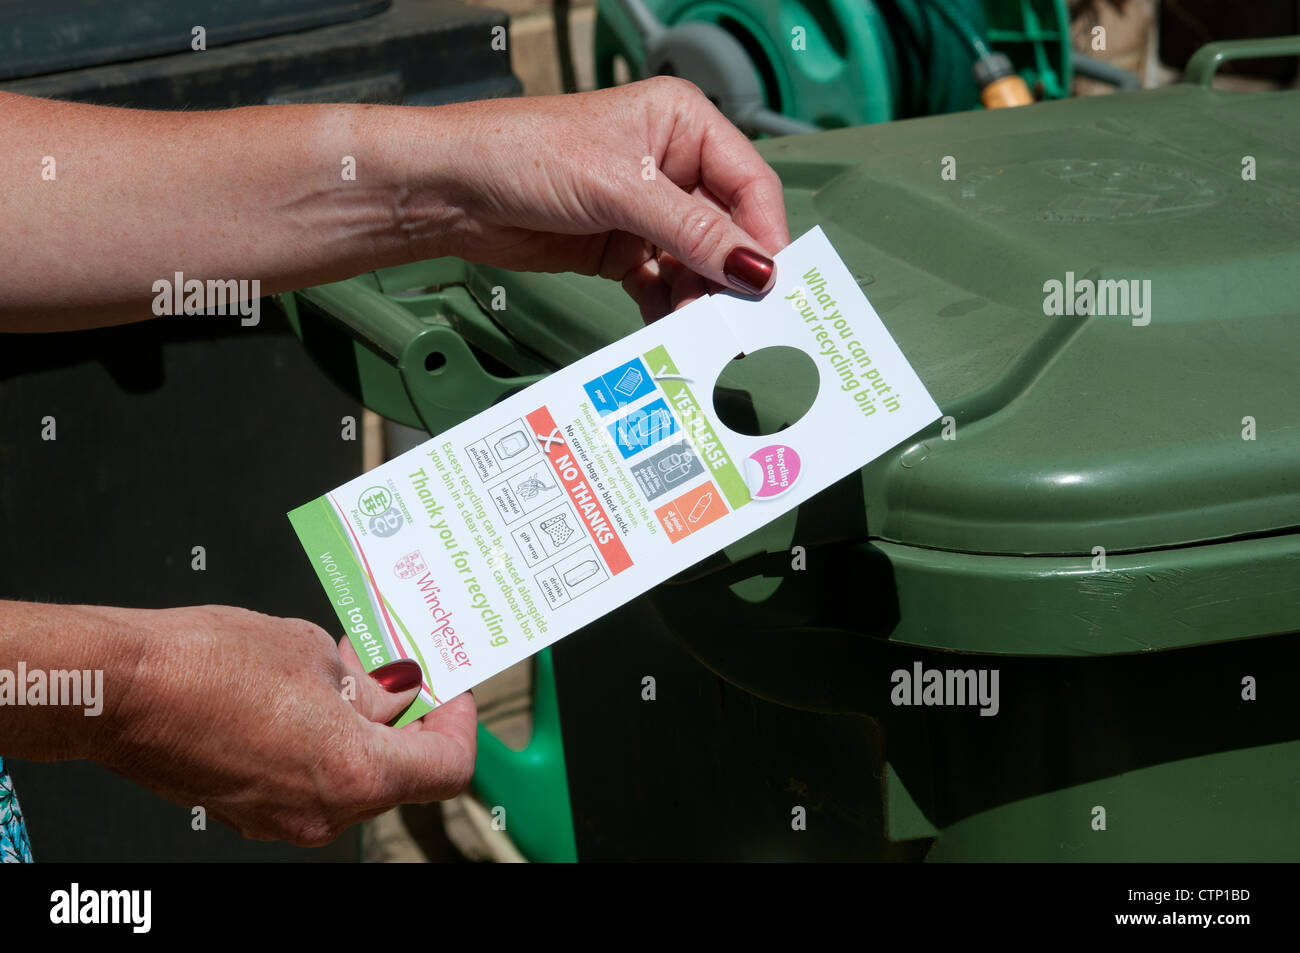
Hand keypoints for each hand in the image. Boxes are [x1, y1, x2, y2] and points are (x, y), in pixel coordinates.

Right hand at [96, 604, 474, 845]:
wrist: (121, 689)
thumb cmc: (205, 664)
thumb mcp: (311, 652)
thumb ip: (366, 683)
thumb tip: (392, 692)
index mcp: (355, 772)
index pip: (447, 767)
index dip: (460, 722)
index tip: (451, 689)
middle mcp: (324, 810)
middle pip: (403, 775)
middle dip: (410, 720)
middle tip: (401, 670)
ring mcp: (284, 818)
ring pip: (357, 781)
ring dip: (367, 730)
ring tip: (349, 671)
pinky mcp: (252, 811)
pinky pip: (313, 783)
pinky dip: (327, 744)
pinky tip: (309, 696)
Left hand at [434, 77, 791, 320]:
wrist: (452, 189)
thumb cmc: (522, 152)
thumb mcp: (619, 188)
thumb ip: (692, 231)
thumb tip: (754, 267)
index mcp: (683, 123)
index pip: (749, 182)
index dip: (763, 234)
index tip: (770, 283)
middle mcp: (672, 163)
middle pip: (727, 228)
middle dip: (731, 274)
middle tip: (740, 317)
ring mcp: (647, 210)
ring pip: (697, 263)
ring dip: (700, 297)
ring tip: (700, 326)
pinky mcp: (622, 248)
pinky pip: (663, 283)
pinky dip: (668, 307)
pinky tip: (670, 326)